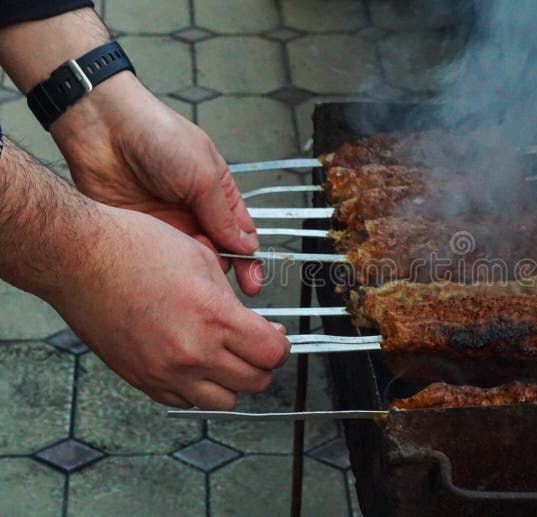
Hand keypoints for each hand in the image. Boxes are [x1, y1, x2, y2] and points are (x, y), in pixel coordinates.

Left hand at [48, 73, 262, 294]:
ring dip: (195, 265)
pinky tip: (169, 260)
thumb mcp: (204, 175)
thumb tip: (246, 246)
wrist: (103, 128)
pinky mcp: (140, 233)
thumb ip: (224, 216)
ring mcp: (167, 224)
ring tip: (191, 253)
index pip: (241, 234)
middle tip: (219, 273)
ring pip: (190, 261)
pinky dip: (167, 266)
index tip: (252, 281)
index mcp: (217, 194)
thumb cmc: (158, 135)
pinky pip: (158, 259)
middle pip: (218, 252)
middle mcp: (194, 211)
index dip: (250, 259)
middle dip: (224, 266)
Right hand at [49, 204, 289, 409]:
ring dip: (232, 382)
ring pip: (224, 401)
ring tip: (226, 358)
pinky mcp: (141, 379)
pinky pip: (184, 401)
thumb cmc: (136, 248)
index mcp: (214, 318)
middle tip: (257, 346)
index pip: (272, 354)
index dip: (281, 346)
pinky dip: (197, 388)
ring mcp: (164, 371)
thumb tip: (257, 325)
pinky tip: (194, 363)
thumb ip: (234, 300)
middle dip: (263, 364)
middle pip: (255, 382)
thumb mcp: (203, 260)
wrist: (80, 258)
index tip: (277, 337)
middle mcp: (191, 352)